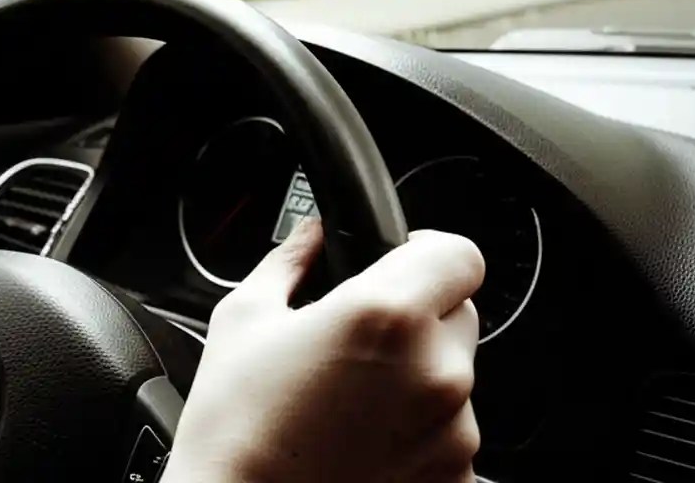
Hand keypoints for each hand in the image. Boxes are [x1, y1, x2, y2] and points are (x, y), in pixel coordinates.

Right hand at [165, 221, 484, 482]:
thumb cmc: (235, 429)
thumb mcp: (243, 319)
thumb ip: (290, 261)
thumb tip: (312, 235)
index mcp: (386, 314)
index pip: (459, 255)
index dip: (428, 253)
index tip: (402, 264)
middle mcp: (434, 370)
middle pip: (458, 315)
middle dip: (417, 318)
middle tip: (358, 343)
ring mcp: (453, 432)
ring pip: (453, 376)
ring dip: (418, 377)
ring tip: (351, 402)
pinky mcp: (454, 478)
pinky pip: (450, 434)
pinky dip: (418, 432)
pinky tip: (364, 441)